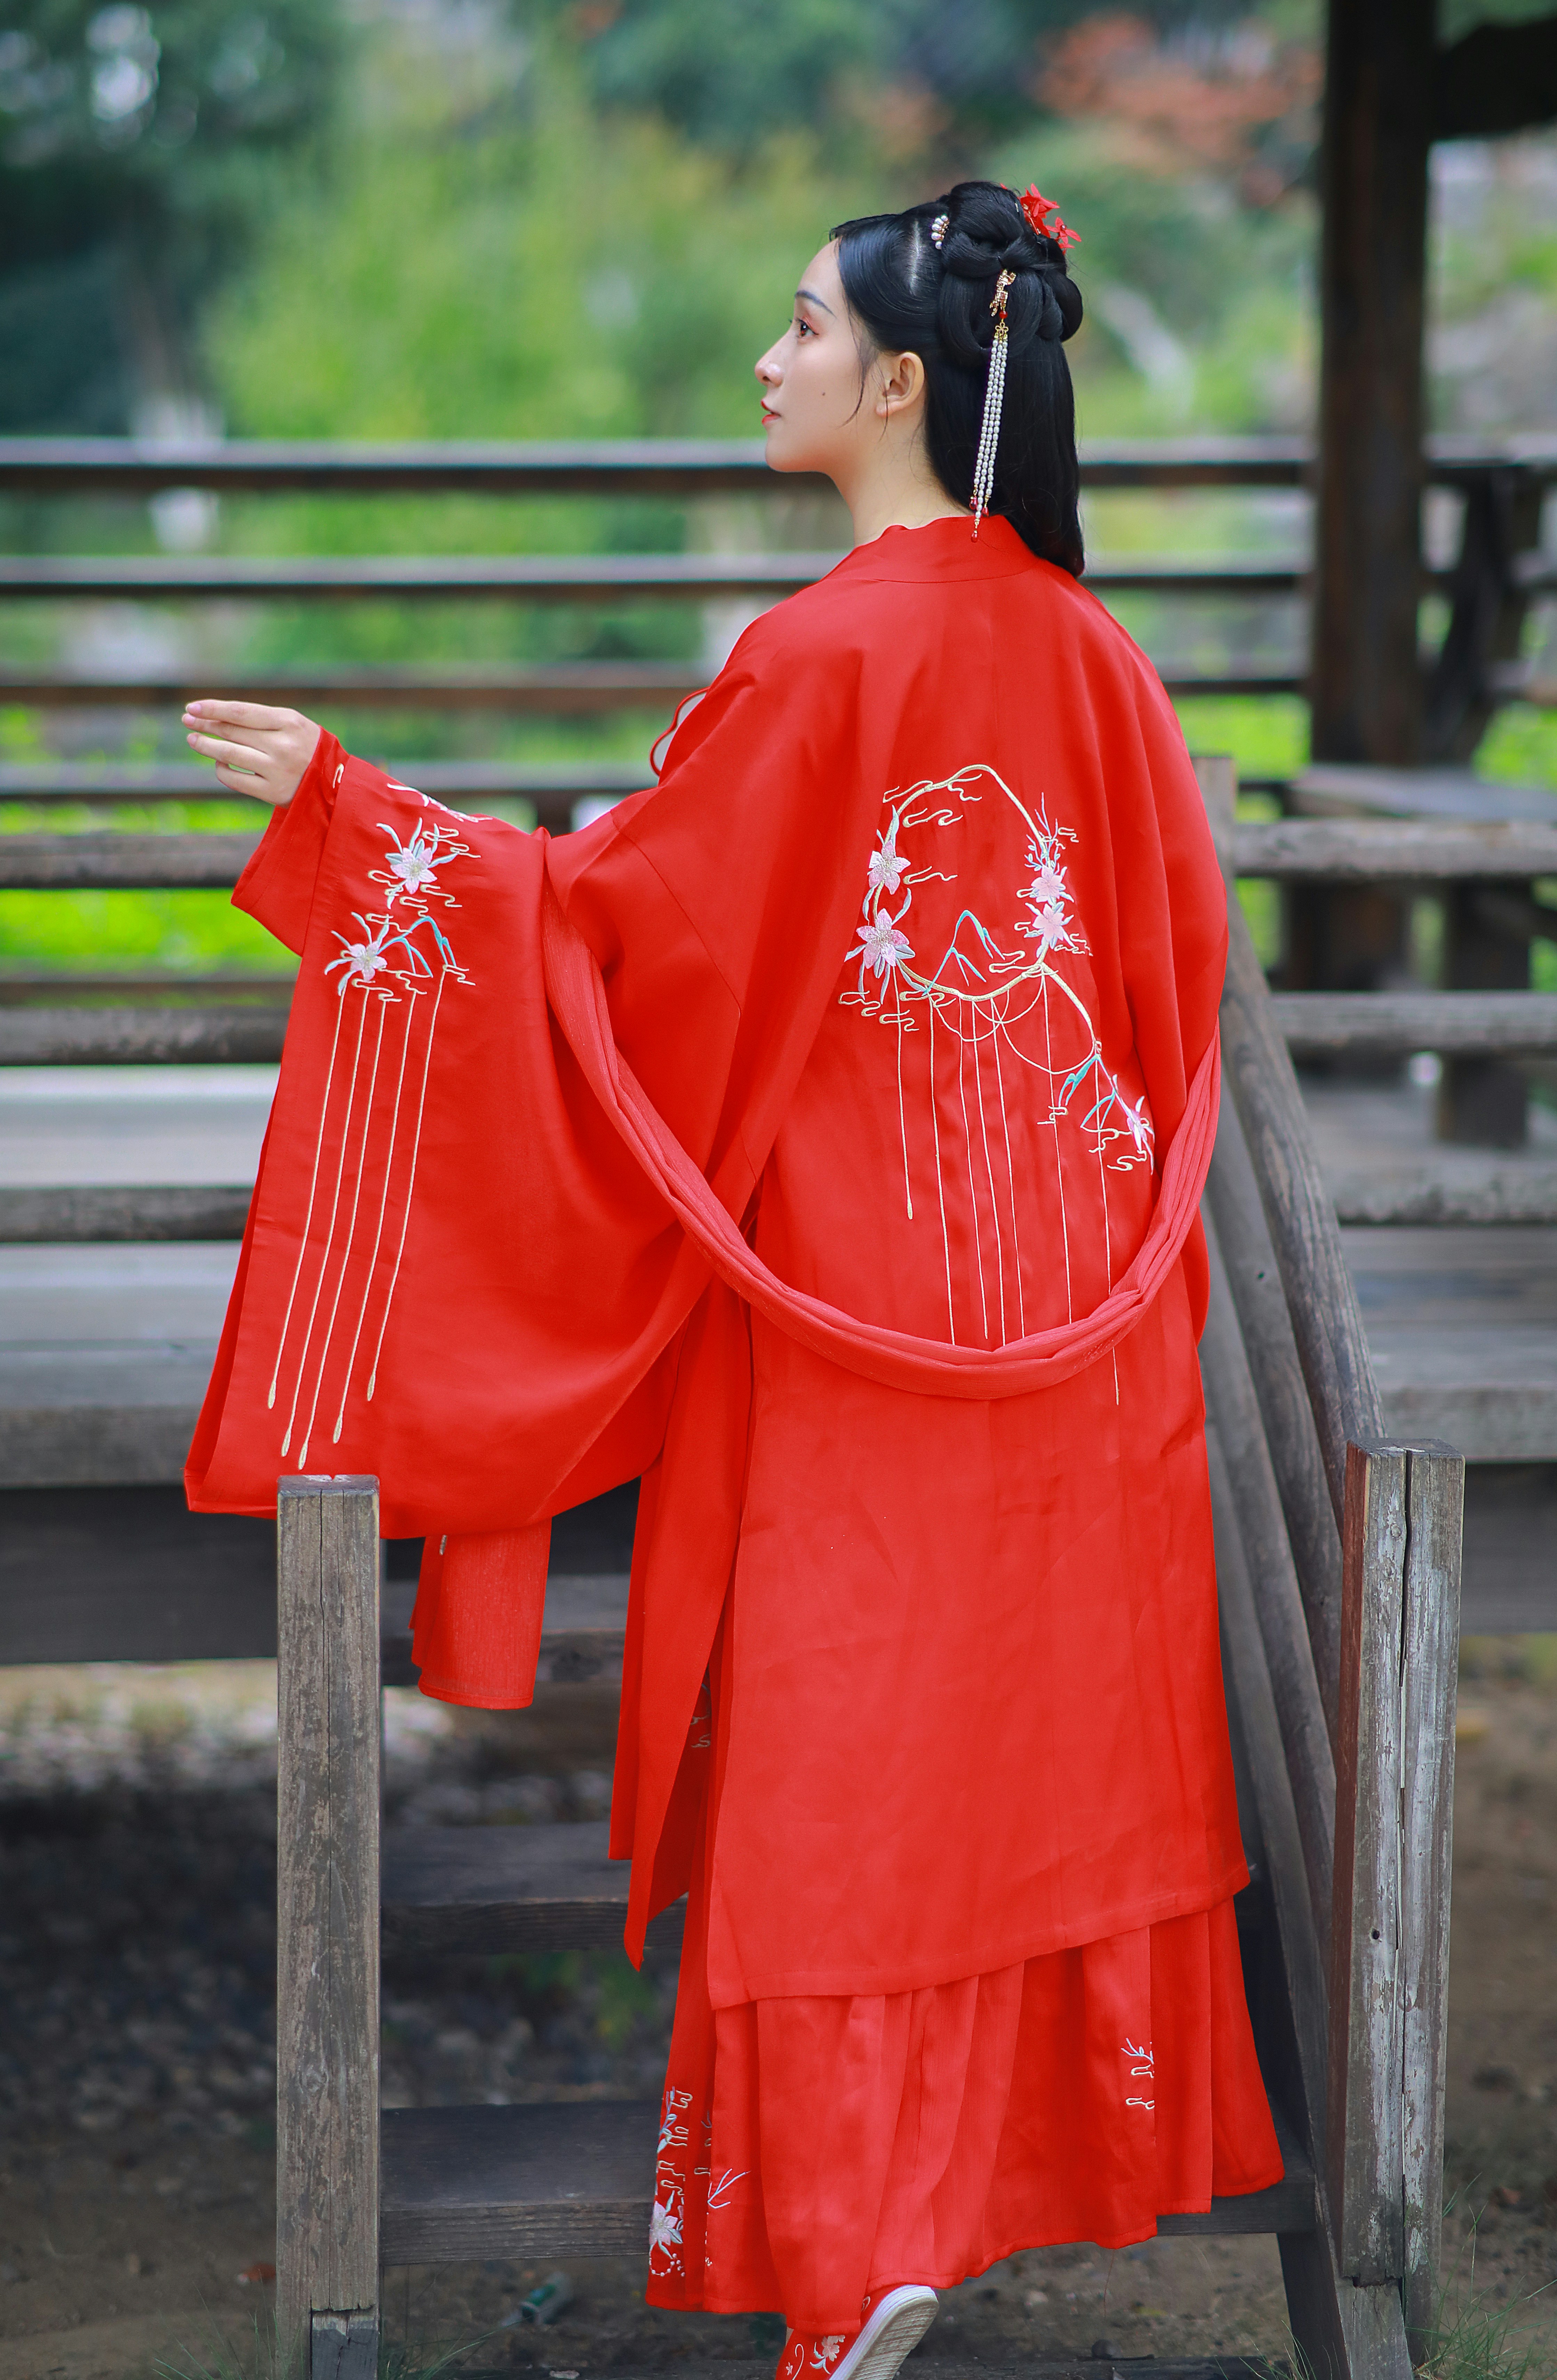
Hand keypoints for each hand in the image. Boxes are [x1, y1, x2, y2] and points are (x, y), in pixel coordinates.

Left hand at [181, 701, 321, 806]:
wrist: (336, 784)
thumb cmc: (308, 748)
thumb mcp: (293, 725)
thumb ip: (262, 719)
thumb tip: (216, 717)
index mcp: (289, 722)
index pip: (241, 712)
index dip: (214, 709)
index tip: (193, 707)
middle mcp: (282, 746)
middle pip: (233, 731)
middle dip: (206, 724)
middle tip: (187, 720)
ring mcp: (277, 770)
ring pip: (230, 754)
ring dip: (206, 745)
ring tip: (193, 739)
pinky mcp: (273, 792)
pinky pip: (235, 779)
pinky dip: (222, 770)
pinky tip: (218, 764)